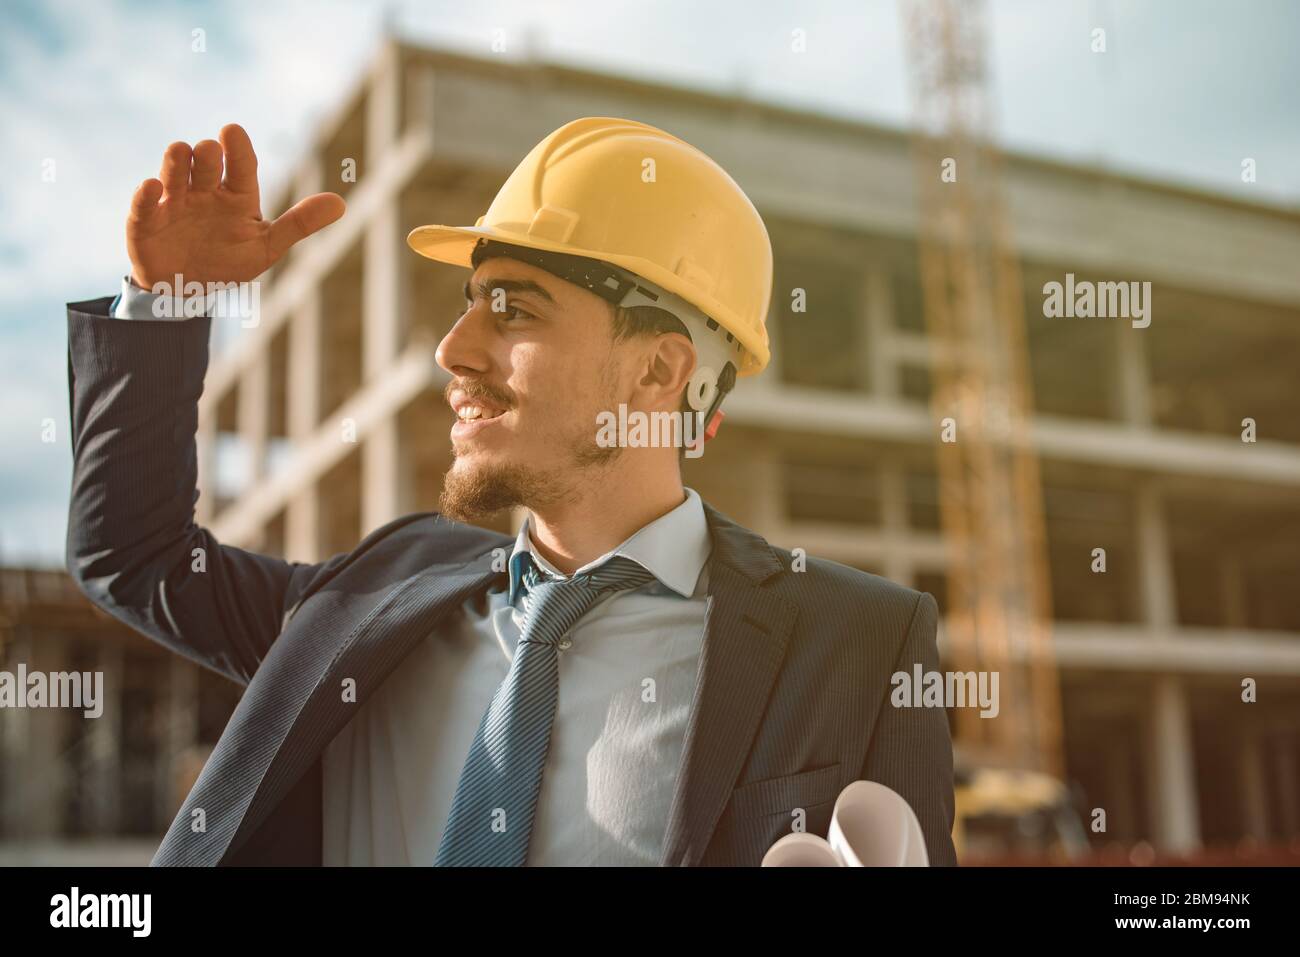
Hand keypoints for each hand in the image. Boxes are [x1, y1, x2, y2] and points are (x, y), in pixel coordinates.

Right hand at [126, 123, 344, 289]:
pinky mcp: (145, 221)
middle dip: (208, 155)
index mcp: (235, 195)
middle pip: (206, 162)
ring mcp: (173, 203)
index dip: (237, 148)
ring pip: (174, 172)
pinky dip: (146, 195)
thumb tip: (341, 204)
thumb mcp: (267, 247)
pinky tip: (152, 186)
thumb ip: (299, 224)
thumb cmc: (228, 261)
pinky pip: (144, 204)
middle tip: (211, 152)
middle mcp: (204, 191)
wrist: (187, 290)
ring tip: (182, 152)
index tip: (232, 130)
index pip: (240, 165)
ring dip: (177, 162)